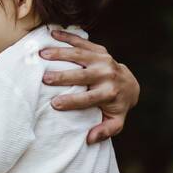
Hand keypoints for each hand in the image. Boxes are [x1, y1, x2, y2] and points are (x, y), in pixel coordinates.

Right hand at [38, 29, 139, 143]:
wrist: (130, 85)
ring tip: (42, 54)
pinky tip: (52, 34)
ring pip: (80, 55)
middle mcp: (107, 74)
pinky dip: (67, 36)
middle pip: (82, 75)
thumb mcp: (115, 122)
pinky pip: (82, 41)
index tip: (54, 104)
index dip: (72, 102)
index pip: (88, 99)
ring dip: (60, 53)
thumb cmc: (116, 106)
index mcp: (109, 93)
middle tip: (44, 77)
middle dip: (63, 76)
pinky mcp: (100, 49)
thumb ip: (105, 131)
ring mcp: (104, 59)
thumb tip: (89, 139)